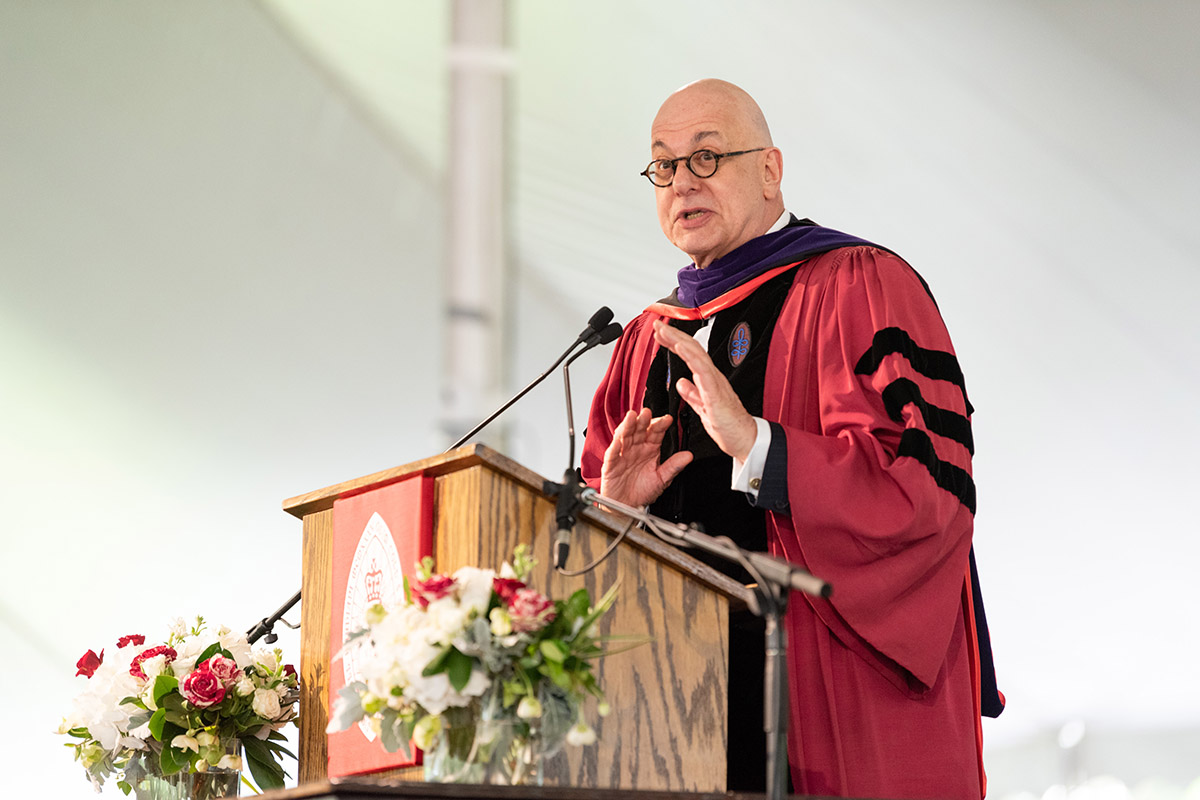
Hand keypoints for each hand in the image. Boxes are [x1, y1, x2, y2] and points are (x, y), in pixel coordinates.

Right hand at [600, 408, 693, 506]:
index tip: (668, 419)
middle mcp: (636, 448)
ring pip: (624, 437)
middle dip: (643, 420)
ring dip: (627, 426)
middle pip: (639, 430)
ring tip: (632, 417)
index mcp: (650, 449)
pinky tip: (618, 441)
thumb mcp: (662, 479)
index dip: (661, 424)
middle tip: (648, 412)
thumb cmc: (643, 491)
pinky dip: (615, 447)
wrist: (628, 506)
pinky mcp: (611, 464)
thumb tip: (689, 455)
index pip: (656, 432)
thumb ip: (674, 466)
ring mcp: (623, 454)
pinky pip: (612, 454)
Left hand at [652, 320, 757, 461]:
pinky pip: (703, 372)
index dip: (675, 343)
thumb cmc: (729, 427)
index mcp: (708, 381)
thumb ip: (692, 394)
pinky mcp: (716, 395)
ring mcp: (715, 384)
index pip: (690, 356)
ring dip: (680, 342)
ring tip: (665, 332)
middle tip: (658, 325)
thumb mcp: (703, 408)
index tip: (661, 335)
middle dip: (674, 336)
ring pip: (697, 356)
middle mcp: (713, 378)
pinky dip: (691, 358)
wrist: (745, 441)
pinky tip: (681, 348)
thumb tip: (681, 383)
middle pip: (692, 350)